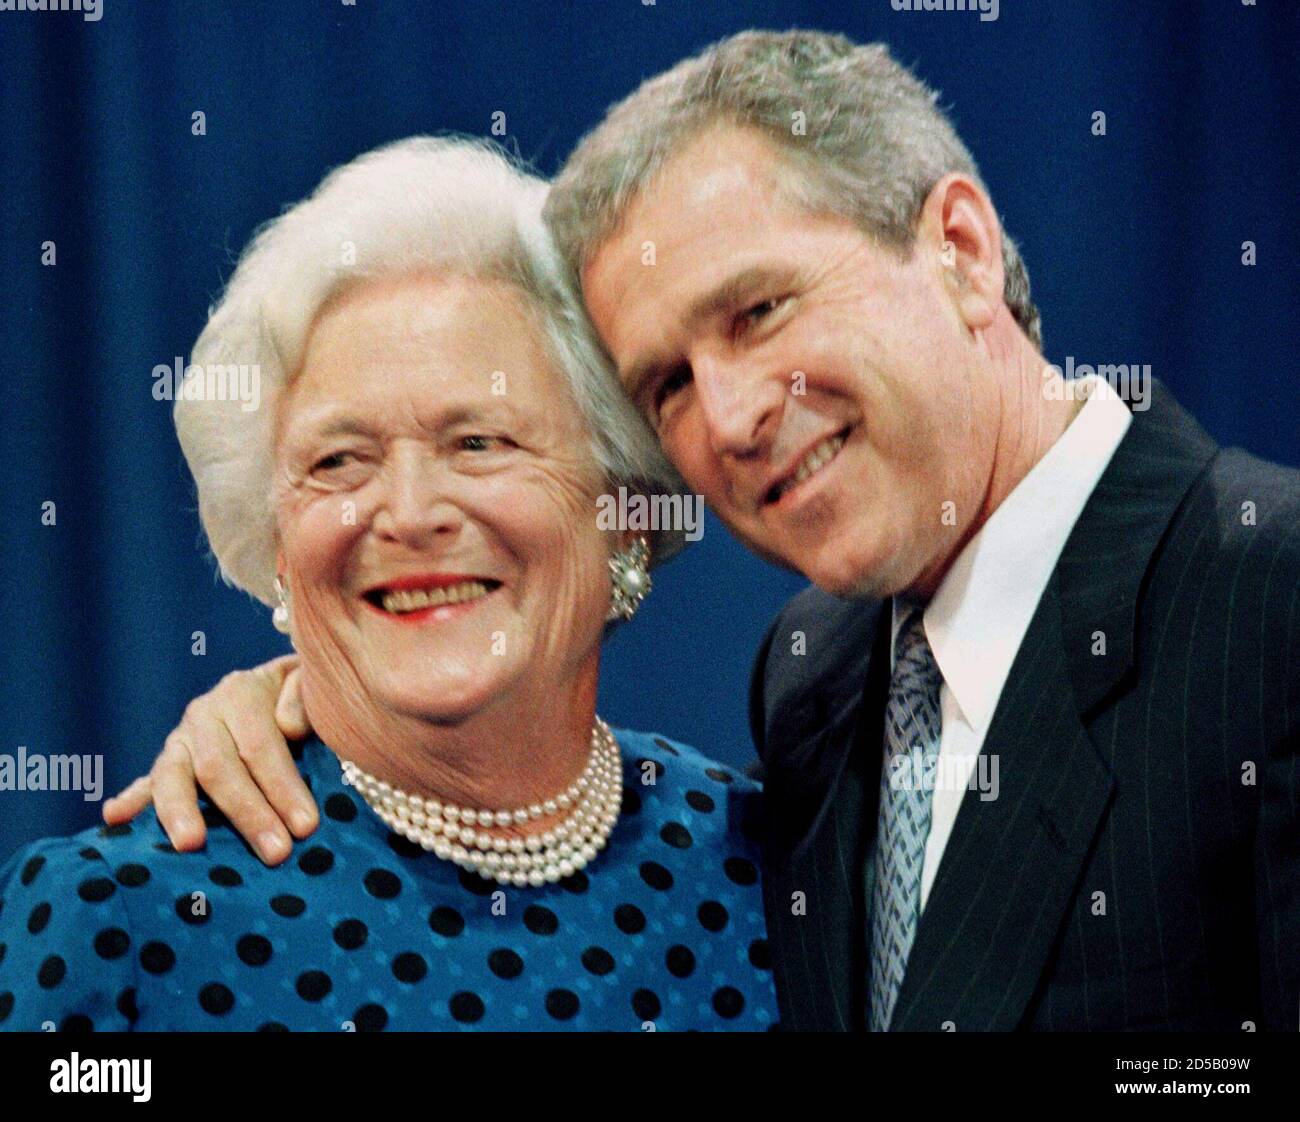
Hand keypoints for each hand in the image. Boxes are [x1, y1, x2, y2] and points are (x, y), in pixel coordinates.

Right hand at [102, 655, 318, 864]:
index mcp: (242, 692)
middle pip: (219, 767)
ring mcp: (181, 740)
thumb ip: (305, 698)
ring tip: (191, 844)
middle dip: (248, 813)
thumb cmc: (305, 697)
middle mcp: (204, 714)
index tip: (306, 825)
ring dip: (181, 812)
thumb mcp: (312, 684)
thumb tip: (288, 728)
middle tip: (276, 852)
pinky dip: (131, 799)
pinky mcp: (168, 765)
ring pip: (173, 775)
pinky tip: (115, 818)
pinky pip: (146, 783)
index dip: (283, 786)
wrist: (282, 688)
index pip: (260, 745)